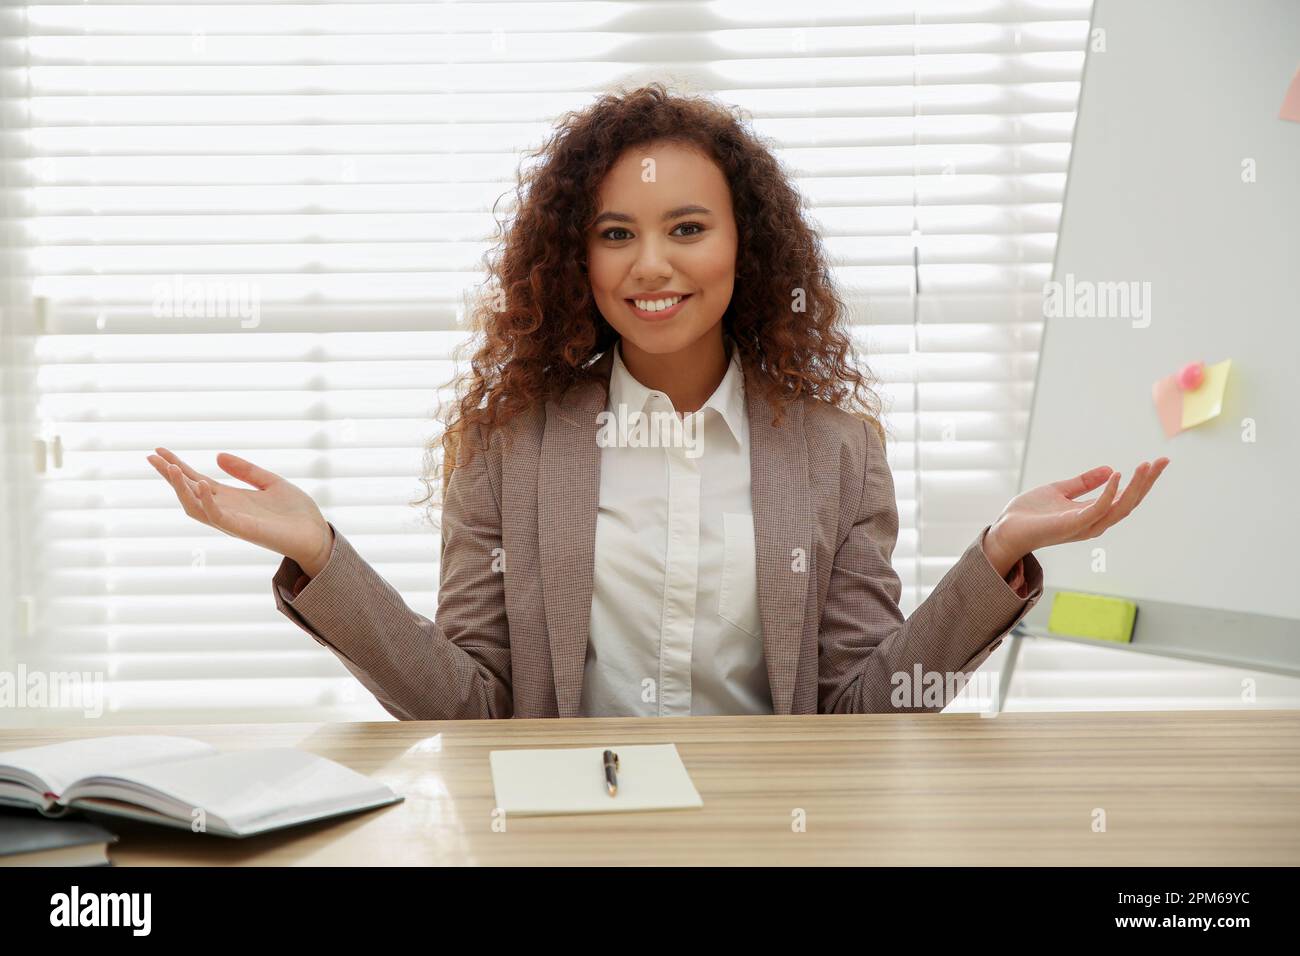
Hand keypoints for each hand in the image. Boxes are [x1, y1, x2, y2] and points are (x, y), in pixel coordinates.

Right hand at [146, 447, 334, 576]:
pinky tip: (201, 483)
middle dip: (170, 476)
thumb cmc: (296, 513)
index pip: (196, 481)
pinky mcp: (243, 529)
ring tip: (170, 468)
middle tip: (151, 457)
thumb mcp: (269, 482)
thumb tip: (217, 456)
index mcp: (230, 499)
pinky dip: (206, 501)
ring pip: (195, 507)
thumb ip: (246, 471)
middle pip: (188, 493)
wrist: (316, 534)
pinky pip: (218, 516)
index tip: (159, 451)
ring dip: (181, 488)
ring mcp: (232, 521)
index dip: (178, 467)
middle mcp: (226, 510)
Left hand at [984, 458, 1170, 574]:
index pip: (1125, 497)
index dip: (1143, 480)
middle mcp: (1094, 522)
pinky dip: (1109, 492)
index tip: (1158, 462)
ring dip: (1136, 486)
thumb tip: (1109, 469)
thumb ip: (1082, 483)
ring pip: (1120, 507)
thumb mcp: (1059, 491)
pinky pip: (1097, 509)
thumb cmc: (1030, 514)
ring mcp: (1084, 525)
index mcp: (1092, 514)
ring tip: (1147, 465)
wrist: (1006, 528)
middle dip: (1148, 482)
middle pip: (1130, 502)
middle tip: (1163, 461)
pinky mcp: (1072, 525)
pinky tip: (1117, 475)